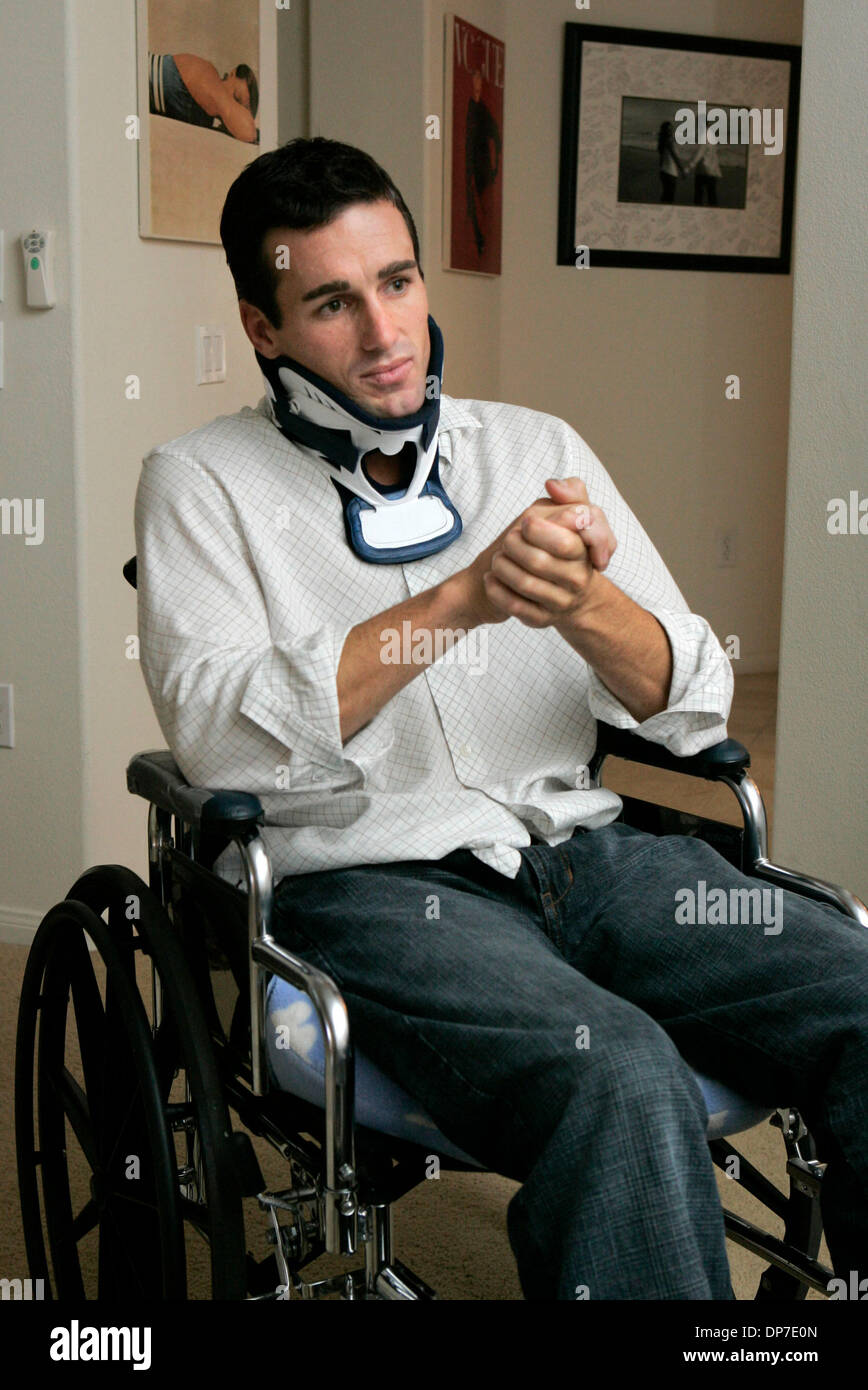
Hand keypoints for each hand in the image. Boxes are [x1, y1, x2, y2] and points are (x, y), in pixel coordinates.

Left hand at [461, 478, 616, 627]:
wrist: (570, 592)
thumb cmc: (568, 548)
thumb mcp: (574, 515)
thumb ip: (572, 493)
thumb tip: (553, 484)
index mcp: (585, 553)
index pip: (565, 542)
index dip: (539, 531)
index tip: (526, 523)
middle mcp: (578, 580)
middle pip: (537, 561)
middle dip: (513, 545)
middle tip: (508, 540)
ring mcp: (561, 603)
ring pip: (523, 583)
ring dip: (502, 566)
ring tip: (498, 558)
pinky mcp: (542, 619)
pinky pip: (514, 606)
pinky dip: (496, 590)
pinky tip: (491, 579)